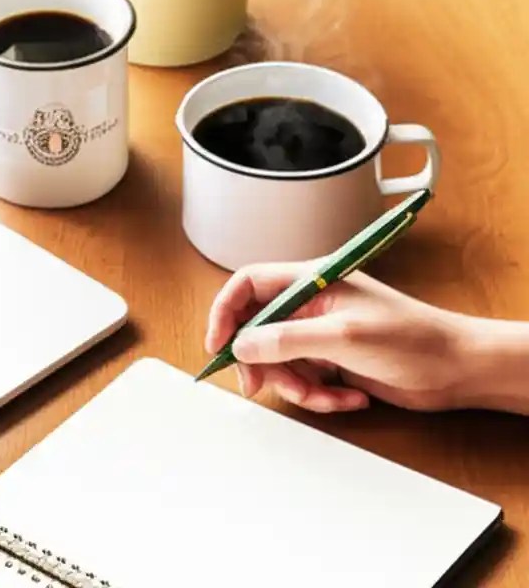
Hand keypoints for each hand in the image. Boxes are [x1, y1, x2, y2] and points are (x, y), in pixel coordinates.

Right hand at [205, 263, 473, 412]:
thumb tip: (241, 345)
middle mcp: (311, 304)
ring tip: (327, 394)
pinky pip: (303, 381)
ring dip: (297, 386)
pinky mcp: (331, 361)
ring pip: (278, 362)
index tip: (218, 345)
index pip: (248, 285)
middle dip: (261, 363)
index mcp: (312, 281)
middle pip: (257, 330)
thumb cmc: (413, 339)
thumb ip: (286, 340)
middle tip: (260, 385)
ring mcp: (319, 334)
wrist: (457, 369)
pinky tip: (350, 395)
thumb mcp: (341, 337)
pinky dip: (320, 395)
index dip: (225, 312)